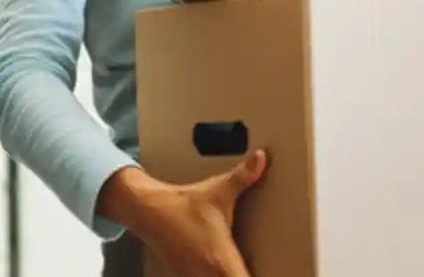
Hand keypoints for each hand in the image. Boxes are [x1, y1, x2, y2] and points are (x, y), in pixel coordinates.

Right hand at [100, 150, 268, 276]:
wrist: (147, 210)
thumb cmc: (184, 204)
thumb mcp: (218, 190)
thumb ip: (243, 177)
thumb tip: (261, 158)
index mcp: (219, 258)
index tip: (277, 272)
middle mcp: (206, 273)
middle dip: (246, 276)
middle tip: (272, 268)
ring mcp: (194, 276)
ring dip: (234, 274)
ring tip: (248, 267)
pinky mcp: (186, 274)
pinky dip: (219, 275)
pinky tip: (225, 269)